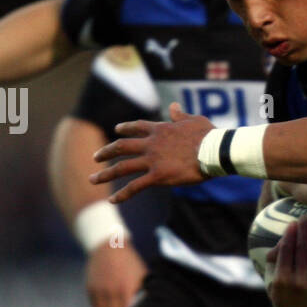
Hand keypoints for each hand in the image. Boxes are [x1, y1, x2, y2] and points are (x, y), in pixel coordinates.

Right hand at [85, 241, 146, 306]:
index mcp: (126, 288)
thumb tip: (146, 305)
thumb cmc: (129, 262)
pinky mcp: (90, 287)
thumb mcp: (142, 274)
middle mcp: (112, 290)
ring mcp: (100, 289)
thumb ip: (145, 290)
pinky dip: (100, 306)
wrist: (110, 247)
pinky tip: (106, 303)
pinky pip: (94, 305)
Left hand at [90, 102, 214, 202]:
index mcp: (160, 129)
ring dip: (105, 173)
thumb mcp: (194, 120)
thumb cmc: (209, 135)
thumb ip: (180, 115)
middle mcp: (151, 144)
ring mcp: (152, 160)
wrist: (214, 151)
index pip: (136, 127)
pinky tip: (111, 200)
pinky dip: (122, 194)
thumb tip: (173, 106)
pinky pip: (135, 186)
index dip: (125, 128)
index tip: (116, 130)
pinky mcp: (158, 176)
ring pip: (122, 167)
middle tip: (95, 157)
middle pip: (121, 147)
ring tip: (92, 179)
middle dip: (106, 152)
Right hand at [267, 215, 306, 306]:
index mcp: (282, 280)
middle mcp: (298, 281)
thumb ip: (275, 270)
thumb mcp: (276, 291)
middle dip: (305, 228)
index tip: (293, 223)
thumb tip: (272, 249)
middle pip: (302, 247)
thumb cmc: (290, 305)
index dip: (290, 235)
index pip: (285, 251)